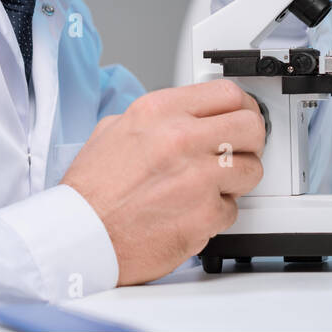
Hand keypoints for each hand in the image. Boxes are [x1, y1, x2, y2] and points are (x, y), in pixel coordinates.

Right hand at [62, 80, 265, 286]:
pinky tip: (192, 212)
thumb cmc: (92, 191)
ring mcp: (197, 178)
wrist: (80, 238)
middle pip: (251, 125)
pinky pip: (233, 209)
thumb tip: (187, 113)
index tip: (242, 116)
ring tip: (211, 186)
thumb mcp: (114, 129)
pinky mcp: (204, 215)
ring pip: (251, 169)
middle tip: (239, 150)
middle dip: (250, 139)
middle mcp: (182, 139)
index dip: (242, 106)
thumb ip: (157, 117)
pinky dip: (216, 213)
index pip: (227, 93)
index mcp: (160, 112)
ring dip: (236, 180)